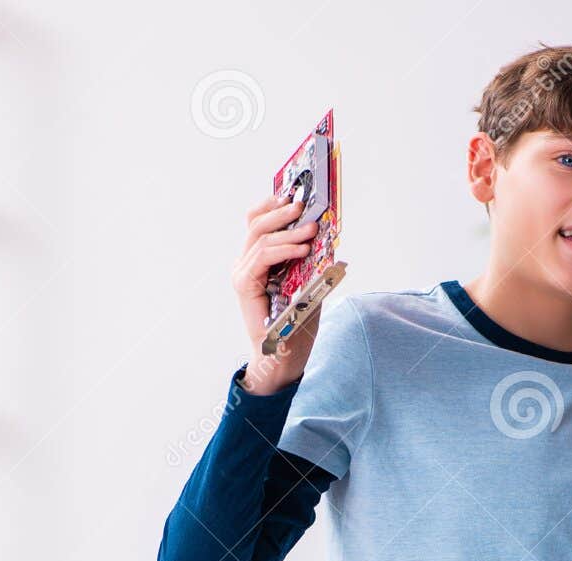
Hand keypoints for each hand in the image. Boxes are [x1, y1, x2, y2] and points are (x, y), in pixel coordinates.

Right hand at [233, 193, 323, 393]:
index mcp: (258, 258)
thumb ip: (311, 259)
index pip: (258, 221)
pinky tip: (301, 249)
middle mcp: (246, 263)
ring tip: (311, 229)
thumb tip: (327, 231)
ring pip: (260, 238)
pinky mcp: (245, 285)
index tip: (295, 194)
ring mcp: (243, 273)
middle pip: (256, 223)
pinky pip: (262, 258)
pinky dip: (283, 250)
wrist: (285, 355)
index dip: (274, 204)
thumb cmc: (297, 322)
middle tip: (303, 204)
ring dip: (289, 231)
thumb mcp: (309, 282)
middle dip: (282, 211)